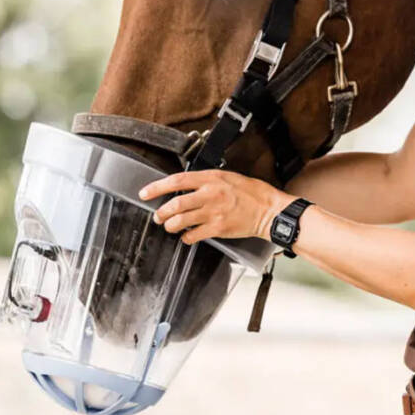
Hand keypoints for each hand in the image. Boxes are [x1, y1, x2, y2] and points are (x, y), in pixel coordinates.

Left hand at [138, 170, 293, 244]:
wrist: (269, 210)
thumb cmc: (252, 192)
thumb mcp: (228, 177)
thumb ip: (207, 181)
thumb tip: (188, 186)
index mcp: (211, 179)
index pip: (177, 181)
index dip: (157, 187)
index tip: (145, 193)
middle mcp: (210, 195)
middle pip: (175, 204)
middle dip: (161, 212)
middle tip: (158, 216)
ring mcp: (214, 212)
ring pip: (181, 220)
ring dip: (170, 225)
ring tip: (169, 226)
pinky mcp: (218, 228)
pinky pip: (194, 235)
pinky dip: (186, 237)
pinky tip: (187, 237)